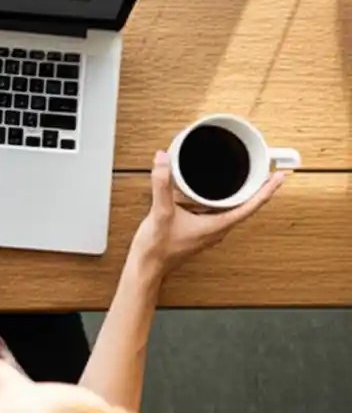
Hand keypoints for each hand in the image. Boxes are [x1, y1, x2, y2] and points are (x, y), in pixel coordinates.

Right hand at [131, 150, 284, 278]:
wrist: (147, 266)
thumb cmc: (157, 248)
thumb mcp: (160, 212)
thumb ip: (162, 185)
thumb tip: (162, 160)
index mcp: (216, 226)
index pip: (251, 206)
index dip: (267, 190)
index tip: (279, 177)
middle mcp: (217, 230)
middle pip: (247, 208)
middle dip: (259, 189)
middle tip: (269, 172)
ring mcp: (209, 231)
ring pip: (233, 211)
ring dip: (243, 195)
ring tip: (251, 179)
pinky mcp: (200, 230)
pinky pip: (218, 213)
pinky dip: (223, 200)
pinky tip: (215, 193)